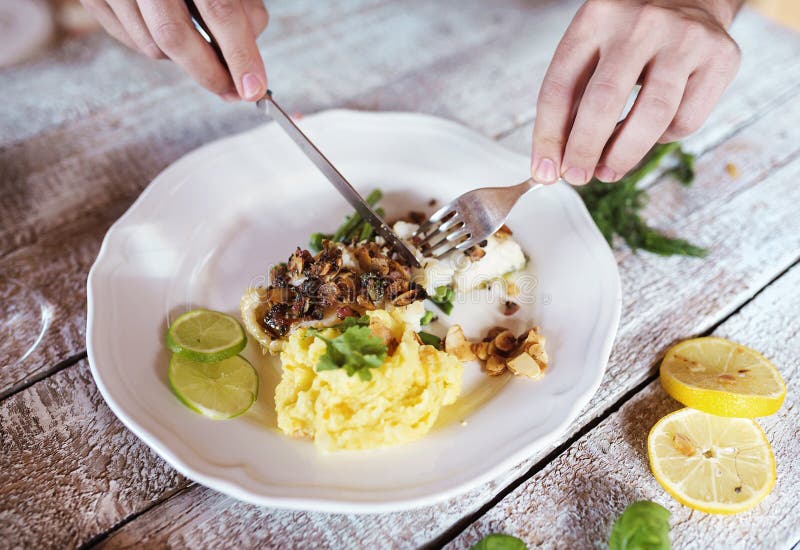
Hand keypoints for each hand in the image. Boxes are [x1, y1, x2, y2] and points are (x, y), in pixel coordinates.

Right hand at [81, 0, 268, 100]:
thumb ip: (242, 6)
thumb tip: (247, 55)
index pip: (220, 10)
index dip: (241, 55)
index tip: (254, 89)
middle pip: (174, 36)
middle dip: (208, 73)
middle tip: (232, 91)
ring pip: (151, 46)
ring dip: (183, 59)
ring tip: (202, 48)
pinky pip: (129, 40)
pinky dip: (157, 48)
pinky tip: (171, 32)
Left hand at [531, 0, 741, 184]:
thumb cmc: (630, 35)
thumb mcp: (592, 49)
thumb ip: (573, 99)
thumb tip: (556, 164)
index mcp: (596, 18)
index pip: (560, 87)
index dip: (548, 137)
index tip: (545, 171)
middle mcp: (641, 23)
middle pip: (604, 102)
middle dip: (584, 150)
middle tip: (577, 177)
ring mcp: (685, 38)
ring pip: (652, 117)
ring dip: (624, 155)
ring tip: (608, 171)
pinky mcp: (721, 56)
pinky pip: (686, 120)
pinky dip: (664, 139)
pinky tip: (652, 132)